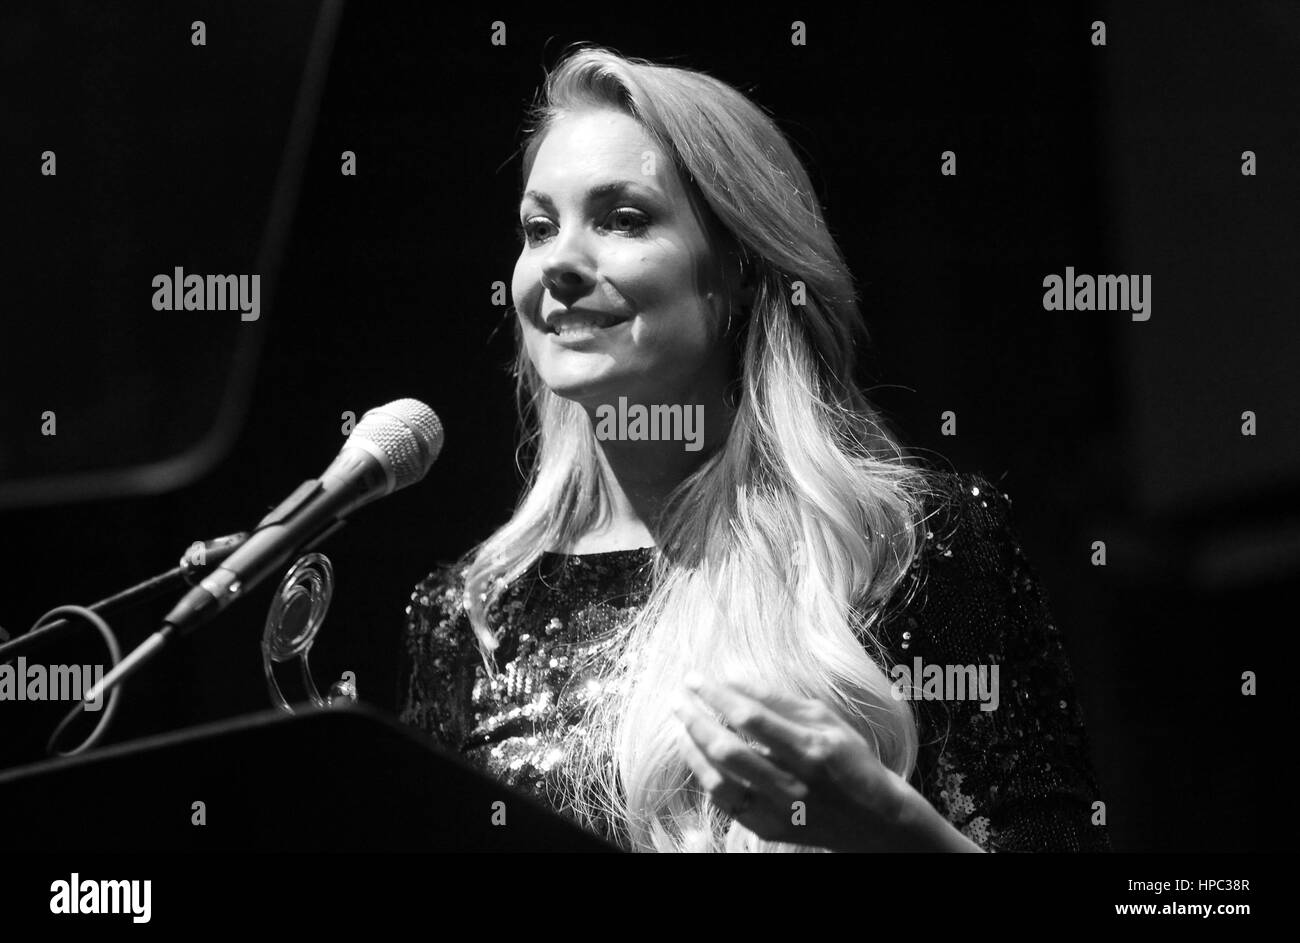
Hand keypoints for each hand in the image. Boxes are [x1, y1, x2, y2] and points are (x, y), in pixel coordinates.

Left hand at [672, 672, 916, 851]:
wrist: (874, 820)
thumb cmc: (850, 759)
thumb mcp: (826, 720)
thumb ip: (779, 701)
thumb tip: (732, 680)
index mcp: (811, 749)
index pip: (751, 718)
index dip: (717, 696)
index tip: (695, 679)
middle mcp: (793, 784)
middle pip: (728, 750)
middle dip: (696, 720)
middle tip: (677, 700)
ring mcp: (778, 811)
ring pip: (719, 781)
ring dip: (693, 749)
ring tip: (681, 726)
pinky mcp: (768, 829)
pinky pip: (725, 803)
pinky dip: (706, 776)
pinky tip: (698, 756)